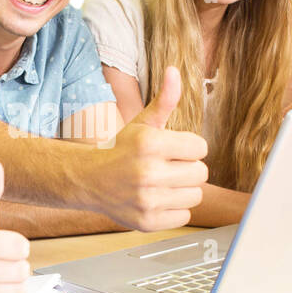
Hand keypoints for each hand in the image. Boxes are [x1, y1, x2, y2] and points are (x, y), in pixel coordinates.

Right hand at [96, 67, 208, 230]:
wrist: (90, 180)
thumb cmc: (122, 149)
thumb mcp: (142, 122)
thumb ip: (164, 99)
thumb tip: (174, 71)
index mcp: (150, 144)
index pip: (201, 147)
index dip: (189, 147)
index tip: (173, 149)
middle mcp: (148, 172)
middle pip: (201, 173)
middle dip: (188, 168)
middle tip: (168, 167)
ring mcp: (147, 200)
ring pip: (195, 195)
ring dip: (183, 189)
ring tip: (163, 183)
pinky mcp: (147, 221)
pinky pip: (184, 216)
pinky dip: (174, 209)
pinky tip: (158, 199)